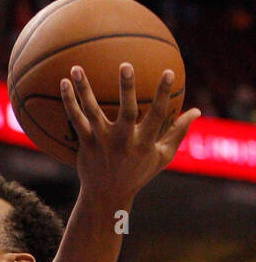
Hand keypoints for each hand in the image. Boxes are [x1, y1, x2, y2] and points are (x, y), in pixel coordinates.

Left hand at [60, 63, 200, 208]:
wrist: (107, 196)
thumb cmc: (138, 173)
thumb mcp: (162, 157)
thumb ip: (178, 132)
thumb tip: (197, 110)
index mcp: (145, 142)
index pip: (158, 114)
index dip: (164, 93)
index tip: (169, 72)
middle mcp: (124, 141)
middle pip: (127, 111)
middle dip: (127, 88)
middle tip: (126, 65)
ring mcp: (102, 142)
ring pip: (92, 112)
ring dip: (83, 89)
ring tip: (76, 68)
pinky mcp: (85, 144)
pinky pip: (75, 120)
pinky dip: (68, 102)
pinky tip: (62, 83)